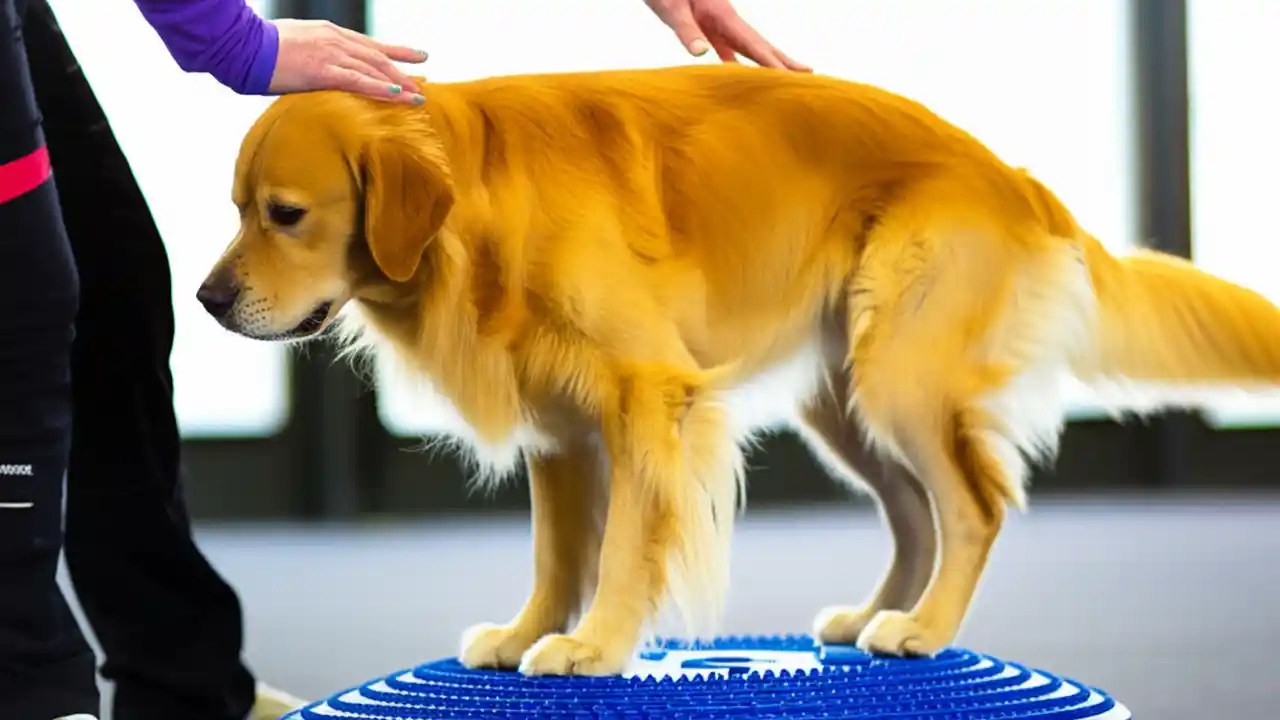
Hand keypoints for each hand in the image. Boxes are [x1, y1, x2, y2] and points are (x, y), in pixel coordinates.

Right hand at [267, 19, 428, 103]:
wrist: (241, 46)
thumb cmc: (261, 49)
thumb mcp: (295, 45)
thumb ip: (314, 55)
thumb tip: (320, 70)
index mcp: (329, 33)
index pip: (370, 44)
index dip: (396, 52)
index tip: (417, 59)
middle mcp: (334, 40)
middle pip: (377, 56)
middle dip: (403, 71)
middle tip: (422, 85)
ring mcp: (330, 54)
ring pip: (373, 69)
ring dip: (399, 83)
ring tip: (417, 97)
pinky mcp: (322, 70)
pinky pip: (357, 80)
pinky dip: (379, 87)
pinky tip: (397, 94)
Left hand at [644, 0, 809, 71]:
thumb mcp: (673, 10)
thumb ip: (686, 31)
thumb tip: (699, 53)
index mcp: (723, 17)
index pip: (753, 44)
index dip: (772, 62)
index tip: (792, 77)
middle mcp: (729, 22)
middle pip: (762, 45)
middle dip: (785, 61)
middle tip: (810, 75)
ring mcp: (722, 27)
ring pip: (752, 48)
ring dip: (770, 63)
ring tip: (791, 77)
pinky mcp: (712, 31)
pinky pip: (734, 52)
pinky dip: (744, 66)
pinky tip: (750, 79)